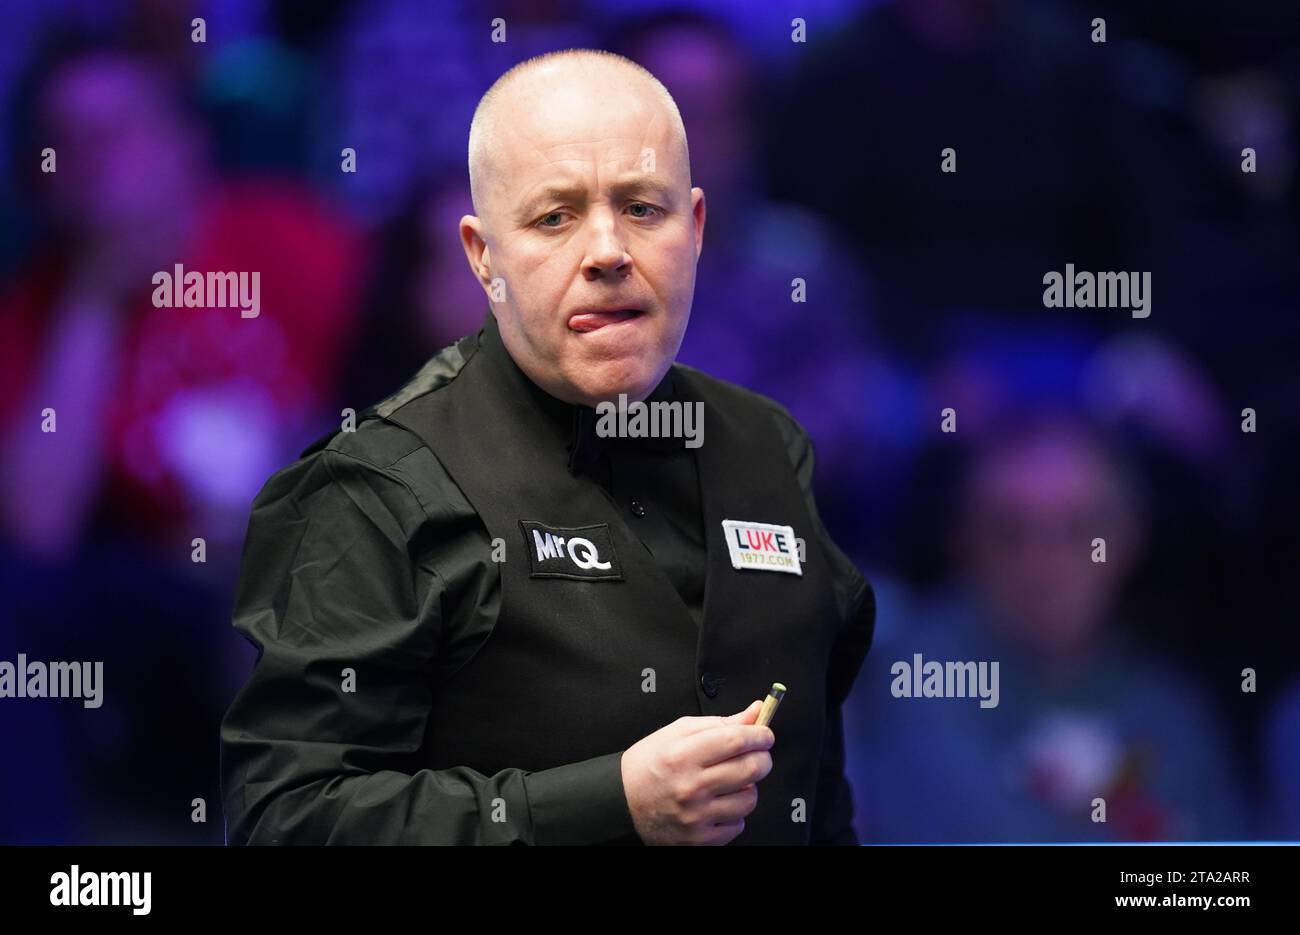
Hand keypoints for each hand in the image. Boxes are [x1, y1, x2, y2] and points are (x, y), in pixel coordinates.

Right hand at [620, 699, 773, 844]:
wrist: (622, 802)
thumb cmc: (650, 764)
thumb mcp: (678, 732)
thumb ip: (720, 723)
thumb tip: (755, 713)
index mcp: (683, 755)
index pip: (737, 740)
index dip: (760, 734)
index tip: (764, 734)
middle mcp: (691, 786)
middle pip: (751, 769)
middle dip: (762, 758)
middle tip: (756, 754)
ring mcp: (697, 815)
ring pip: (749, 799)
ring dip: (747, 787)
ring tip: (730, 782)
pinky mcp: (700, 838)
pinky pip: (738, 825)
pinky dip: (735, 813)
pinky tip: (719, 803)